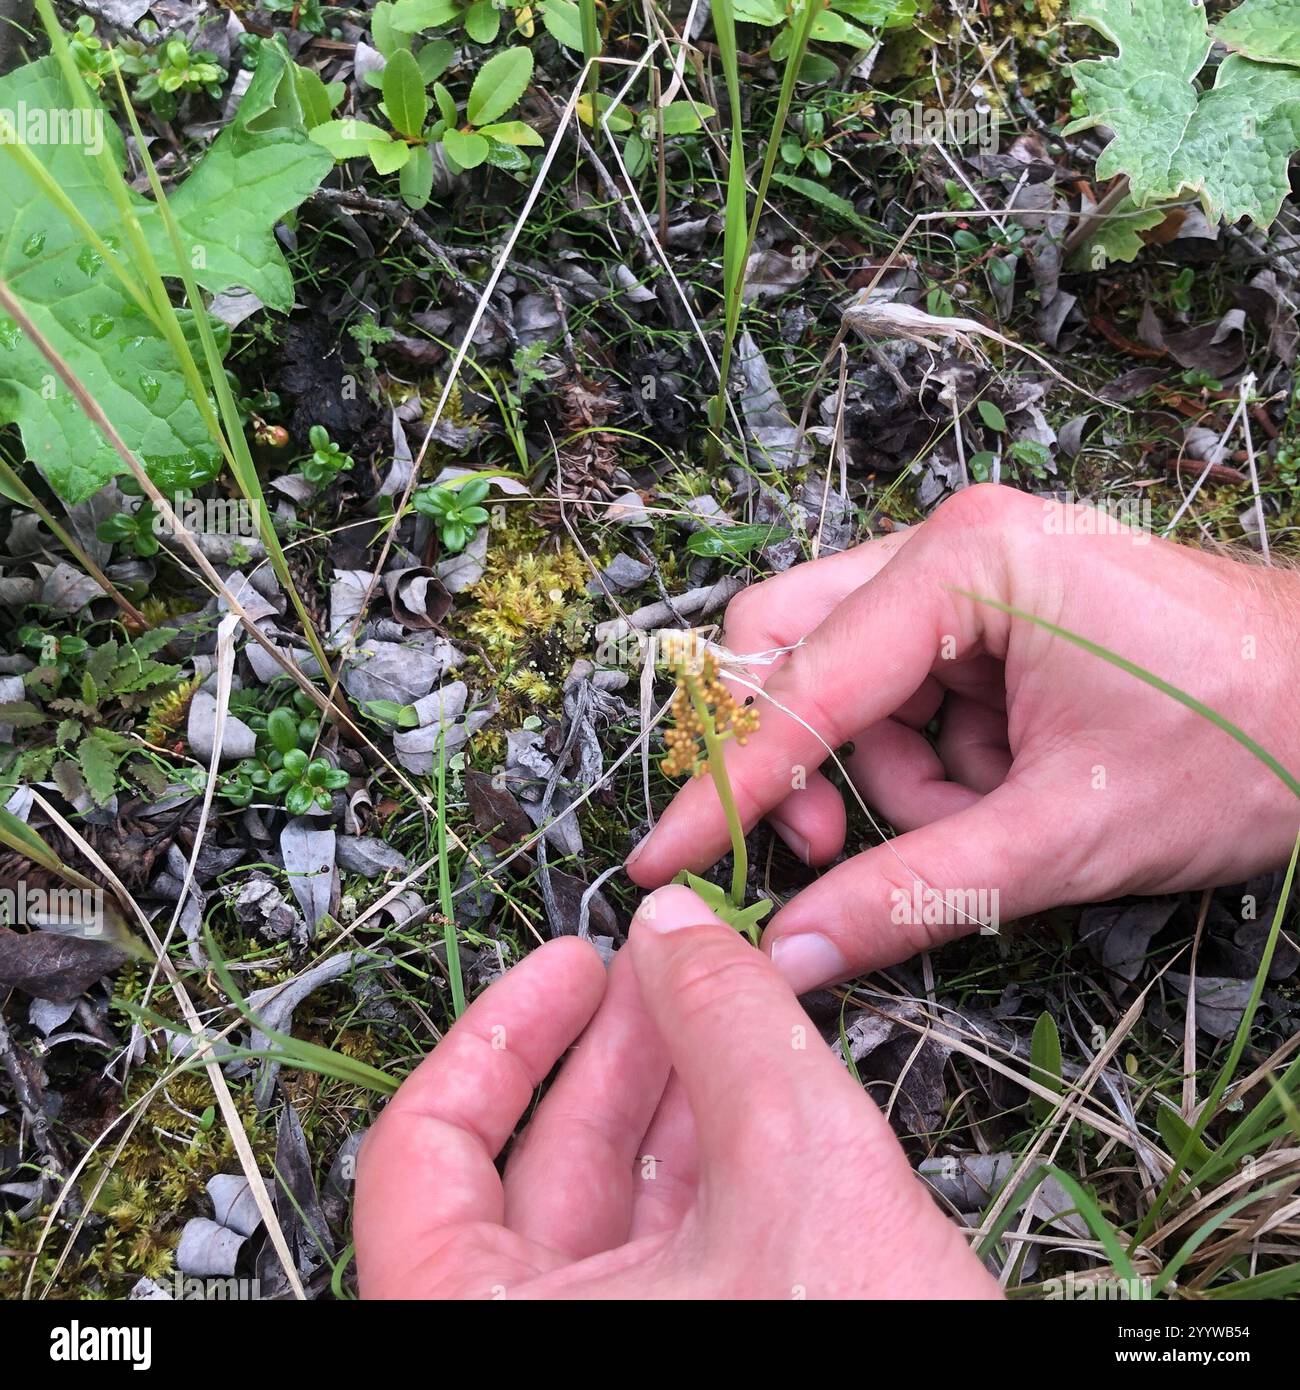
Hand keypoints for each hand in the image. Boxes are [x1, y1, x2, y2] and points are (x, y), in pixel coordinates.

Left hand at [354, 885, 997, 1298]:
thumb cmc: (871, 1364)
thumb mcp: (799, 1177)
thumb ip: (728, 1029)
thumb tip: (680, 928)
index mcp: (486, 1333)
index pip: (422, 1156)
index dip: (499, 1036)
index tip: (572, 965)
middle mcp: (534, 1352)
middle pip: (530, 1173)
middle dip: (609, 1051)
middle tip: (671, 966)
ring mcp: (614, 1362)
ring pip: (612, 1213)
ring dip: (667, 1095)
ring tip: (722, 1004)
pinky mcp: (691, 1357)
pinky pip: (672, 1253)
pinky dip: (709, 1162)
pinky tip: (752, 1086)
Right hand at [628, 484, 1299, 992]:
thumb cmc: (1248, 742)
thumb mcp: (1066, 835)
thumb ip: (914, 894)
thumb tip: (791, 954)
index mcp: (966, 563)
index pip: (800, 686)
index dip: (727, 787)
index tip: (659, 861)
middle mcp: (949, 543)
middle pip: (789, 647)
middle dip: (802, 762)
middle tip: (837, 851)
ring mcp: (967, 571)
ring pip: (843, 681)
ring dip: (888, 775)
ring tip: (986, 819)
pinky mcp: (986, 610)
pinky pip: (900, 693)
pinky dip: (927, 761)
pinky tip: (1003, 788)